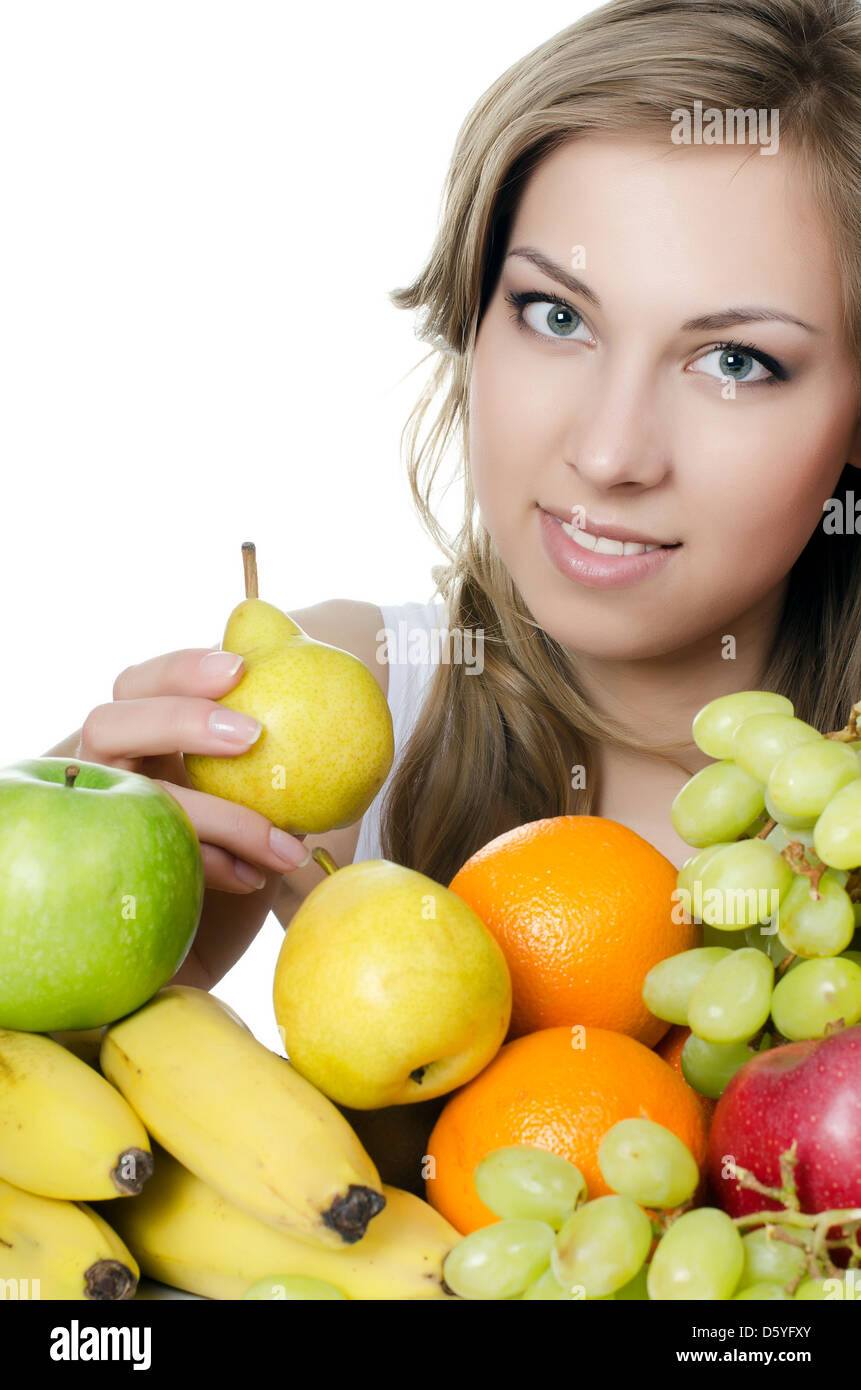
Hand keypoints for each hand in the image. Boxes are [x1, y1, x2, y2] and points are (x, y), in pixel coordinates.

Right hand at [78, 647, 309, 892]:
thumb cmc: (238, 804)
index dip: (182, 670)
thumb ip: (257, 692)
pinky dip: (215, 867)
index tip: (239, 668)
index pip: (139, 682)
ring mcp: (103, 811)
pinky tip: (260, 875)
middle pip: (108, 724)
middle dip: (179, 721)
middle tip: (252, 735)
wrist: (219, 892)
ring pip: (143, 801)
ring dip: (222, 818)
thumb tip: (264, 616)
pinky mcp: (120, 863)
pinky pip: (159, 860)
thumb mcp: (253, 752)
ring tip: (287, 843)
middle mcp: (107, 763)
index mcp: (136, 724)